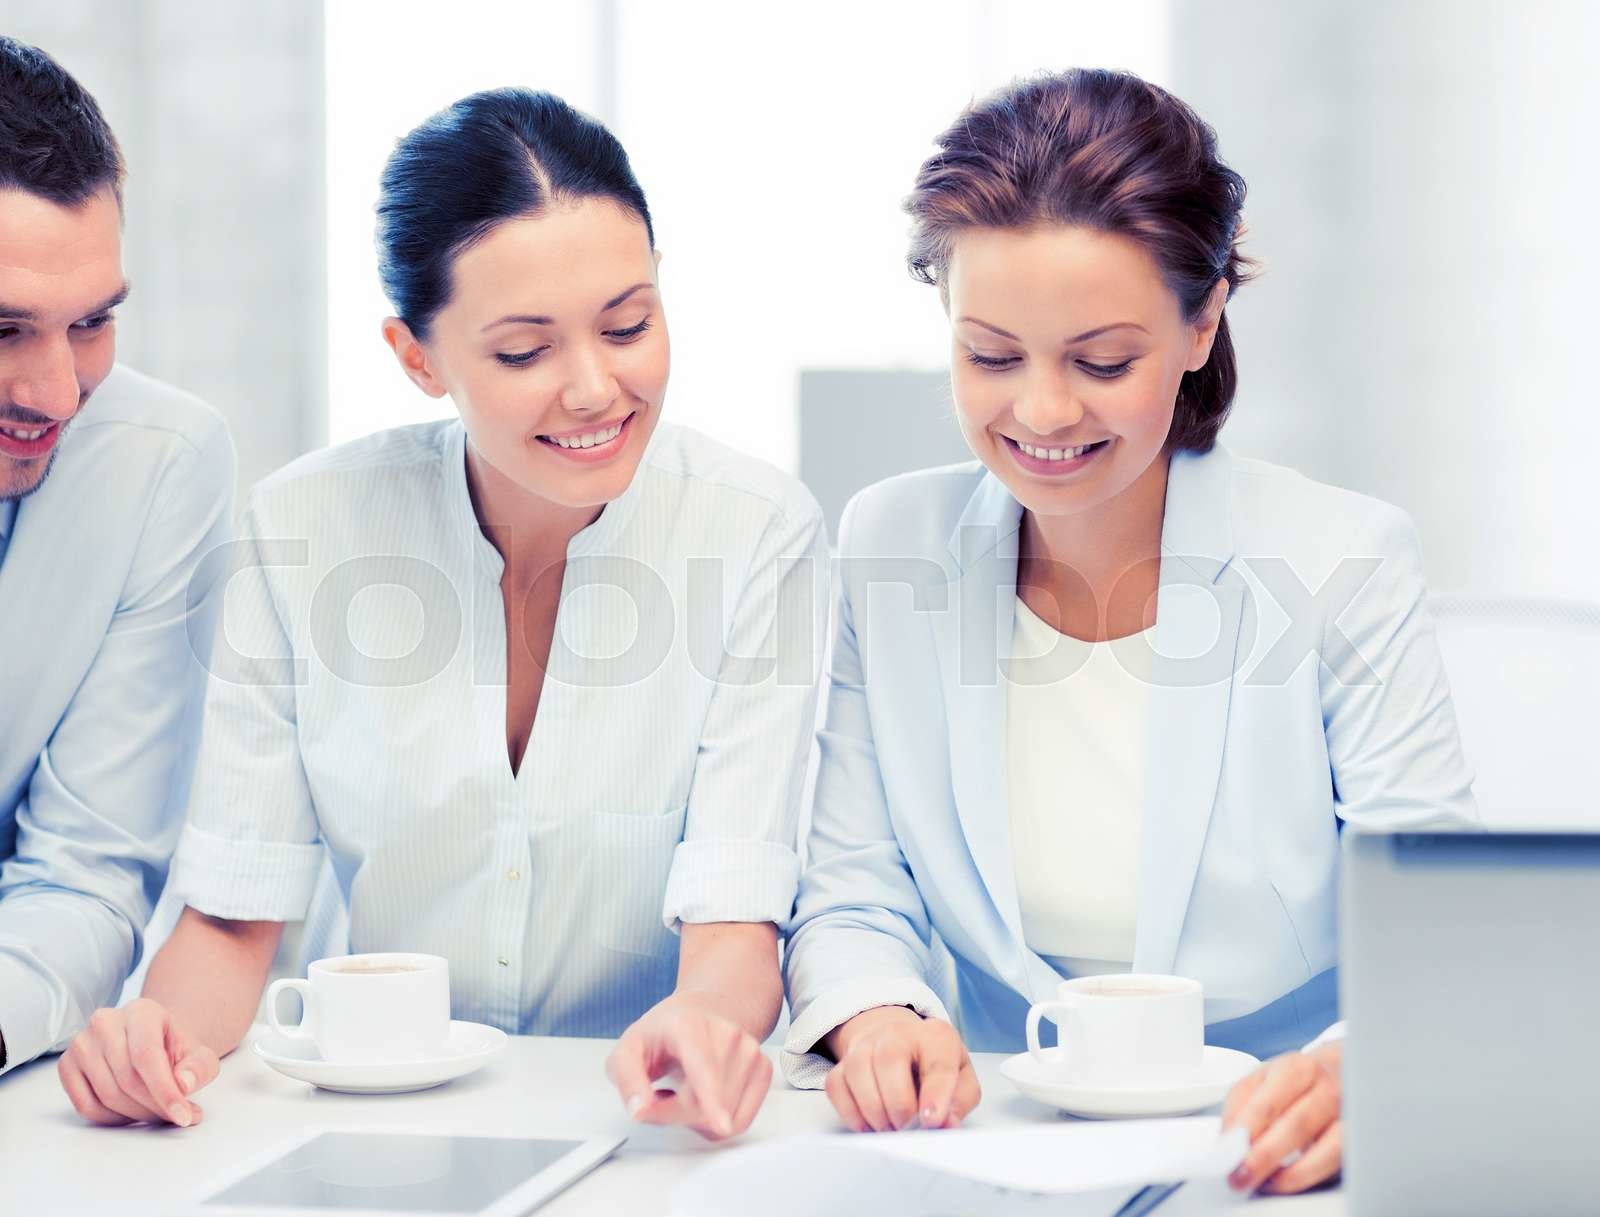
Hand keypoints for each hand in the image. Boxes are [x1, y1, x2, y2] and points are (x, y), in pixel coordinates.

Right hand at [58, 998, 219, 1126]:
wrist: (151, 1039)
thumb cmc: (174, 1048)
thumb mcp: (199, 1054)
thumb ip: (198, 1068)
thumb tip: (184, 1085)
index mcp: (142, 1011)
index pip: (146, 1055)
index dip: (164, 1091)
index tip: (184, 1117)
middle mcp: (105, 1021)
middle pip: (127, 1079)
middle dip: (155, 1107)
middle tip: (178, 1117)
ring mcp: (81, 1043)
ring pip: (107, 1095)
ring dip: (137, 1115)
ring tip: (159, 1114)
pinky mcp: (67, 1065)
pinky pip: (86, 1106)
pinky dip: (112, 1118)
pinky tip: (132, 1112)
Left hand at [606, 993, 772, 1140]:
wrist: (701, 1013)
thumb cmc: (664, 1034)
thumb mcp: (628, 1051)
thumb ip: (627, 1080)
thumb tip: (640, 1110)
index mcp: (688, 1025)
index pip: (702, 1066)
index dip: (711, 1097)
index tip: (721, 1124)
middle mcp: (727, 1033)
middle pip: (706, 1105)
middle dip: (677, 1114)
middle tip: (662, 1095)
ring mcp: (751, 1050)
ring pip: (726, 1117)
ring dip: (699, 1118)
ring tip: (687, 1088)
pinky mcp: (764, 1069)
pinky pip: (742, 1120)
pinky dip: (720, 1120)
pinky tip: (708, 1096)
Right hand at [823, 1006, 980, 1131]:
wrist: (900, 1043)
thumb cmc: (934, 1067)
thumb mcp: (961, 1080)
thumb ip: (959, 1102)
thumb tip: (946, 1124)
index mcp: (936, 1037)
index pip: (937, 1062)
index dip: (935, 1094)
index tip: (931, 1121)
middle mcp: (898, 1033)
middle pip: (889, 1061)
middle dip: (899, 1105)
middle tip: (907, 1129)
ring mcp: (866, 1044)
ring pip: (858, 1071)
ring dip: (874, 1111)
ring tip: (890, 1128)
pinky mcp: (843, 1061)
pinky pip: (837, 1086)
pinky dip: (851, 1112)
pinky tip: (869, 1123)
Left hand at [1221, 1041, 1342, 1193]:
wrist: (1341, 1072)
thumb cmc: (1297, 1079)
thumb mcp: (1263, 1078)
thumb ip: (1240, 1104)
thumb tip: (1227, 1138)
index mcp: (1297, 1069)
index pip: (1269, 1100)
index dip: (1247, 1128)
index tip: (1228, 1148)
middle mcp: (1327, 1089)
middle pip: (1296, 1125)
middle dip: (1265, 1155)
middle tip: (1240, 1174)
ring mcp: (1349, 1115)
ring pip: (1325, 1148)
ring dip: (1291, 1172)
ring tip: (1265, 1183)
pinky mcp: (1359, 1140)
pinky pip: (1337, 1163)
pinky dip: (1310, 1175)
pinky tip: (1288, 1180)